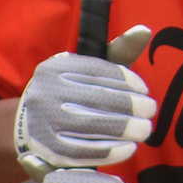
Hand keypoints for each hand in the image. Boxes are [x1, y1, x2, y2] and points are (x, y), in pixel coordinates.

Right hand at [14, 25, 156, 177]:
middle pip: (96, 98)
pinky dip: (111, 151)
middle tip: (150, 111)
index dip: (126, 80)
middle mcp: (44, 92)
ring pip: (91, 125)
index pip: (96, 70)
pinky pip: (84, 152)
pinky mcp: (48, 150)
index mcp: (54, 68)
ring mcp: (42, 122)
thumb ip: (118, 52)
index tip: (145, 90)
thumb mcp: (89, 70)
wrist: (32, 125)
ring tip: (145, 129)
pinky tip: (130, 147)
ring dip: (125, 128)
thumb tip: (145, 30)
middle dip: (131, 105)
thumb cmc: (72, 93)